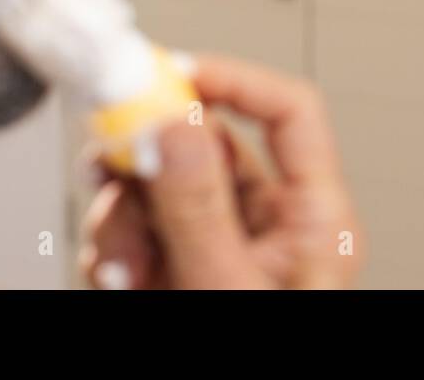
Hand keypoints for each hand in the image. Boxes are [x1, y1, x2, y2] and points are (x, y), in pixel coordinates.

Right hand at [80, 56, 361, 288]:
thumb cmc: (259, 366)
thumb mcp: (228, 285)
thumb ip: (198, 208)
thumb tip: (173, 125)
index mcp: (313, 220)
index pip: (290, 112)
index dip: (233, 79)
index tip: (171, 73)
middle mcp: (268, 227)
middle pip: (203, 144)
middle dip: (148, 160)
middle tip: (112, 163)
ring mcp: (219, 247)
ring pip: (157, 185)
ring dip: (119, 213)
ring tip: (120, 264)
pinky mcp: (176, 271)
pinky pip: (132, 229)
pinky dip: (110, 246)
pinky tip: (114, 279)